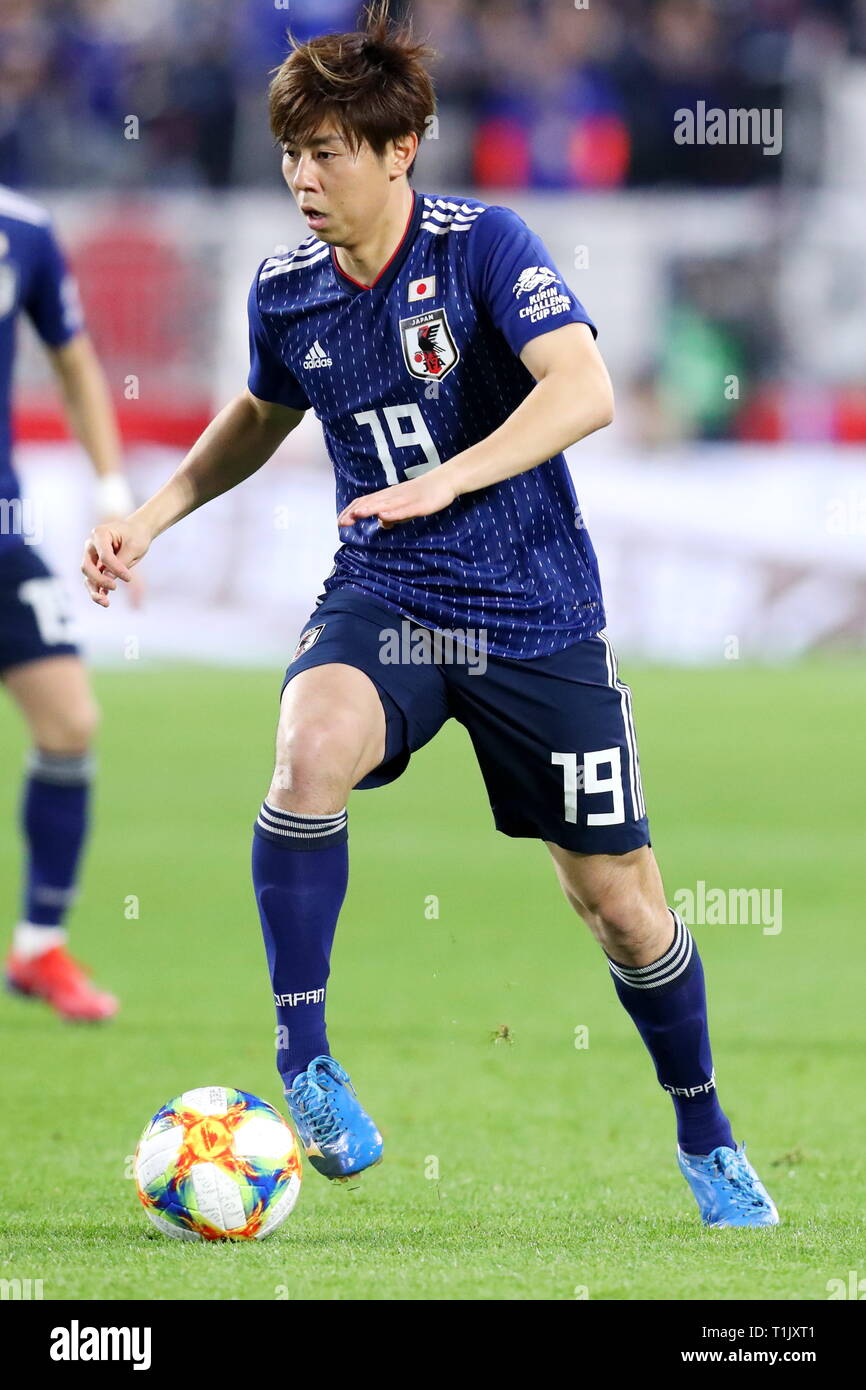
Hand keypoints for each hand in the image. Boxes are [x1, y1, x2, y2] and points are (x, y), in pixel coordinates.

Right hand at [81, 518, 151, 607]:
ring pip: (87, 576)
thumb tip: (108, 580)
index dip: (116, 569)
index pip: (104, 556)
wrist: (137, 532)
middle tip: (115, 587)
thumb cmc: (136, 536)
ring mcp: (91, 556)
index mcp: (100, 534)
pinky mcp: (95, 566)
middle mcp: (91, 545)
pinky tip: (105, 601)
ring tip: (105, 603)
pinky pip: (92, 581)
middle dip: (99, 580)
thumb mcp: (134, 547)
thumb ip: (121, 562)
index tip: (129, 578)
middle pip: (87, 566)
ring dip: (94, 590)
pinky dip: (97, 591)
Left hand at [337, 469, 456, 529]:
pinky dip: (393, 513)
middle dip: (355, 512)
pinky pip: (405, 509)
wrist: (444, 481)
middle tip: (341, 522)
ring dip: (370, 509)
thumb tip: (381, 522)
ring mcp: (406, 499)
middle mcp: (394, 496)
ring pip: (385, 504)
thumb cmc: (423, 494)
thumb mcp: (405, 508)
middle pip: (371, 502)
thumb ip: (392, 515)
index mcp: (388, 496)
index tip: (339, 522)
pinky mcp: (419, 504)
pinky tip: (384, 517)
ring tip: (357, 515)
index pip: (365, 502)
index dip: (351, 511)